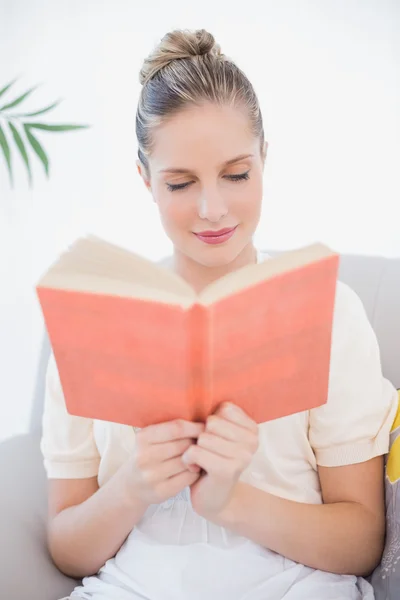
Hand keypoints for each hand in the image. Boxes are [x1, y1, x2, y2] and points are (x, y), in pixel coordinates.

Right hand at [120, 419, 204, 509]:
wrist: (131, 486)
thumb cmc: (148, 455)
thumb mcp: (151, 438)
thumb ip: (171, 429)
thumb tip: (204, 422)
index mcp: (143, 438)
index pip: (177, 428)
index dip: (195, 427)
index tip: (205, 428)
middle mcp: (145, 456)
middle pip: (184, 445)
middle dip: (197, 443)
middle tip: (204, 444)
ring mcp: (152, 476)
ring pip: (187, 462)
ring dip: (197, 459)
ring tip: (198, 457)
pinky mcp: (160, 491)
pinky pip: (188, 478)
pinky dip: (195, 472)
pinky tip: (193, 470)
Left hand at [182, 402, 258, 519]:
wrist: (214, 497)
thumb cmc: (212, 458)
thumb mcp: (220, 434)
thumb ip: (219, 416)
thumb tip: (200, 390)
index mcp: (253, 429)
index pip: (225, 408)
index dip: (212, 421)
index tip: (216, 437)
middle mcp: (252, 442)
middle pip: (213, 422)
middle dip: (202, 435)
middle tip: (208, 451)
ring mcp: (242, 457)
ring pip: (203, 437)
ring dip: (194, 449)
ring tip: (202, 460)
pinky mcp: (226, 470)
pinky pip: (195, 451)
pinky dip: (188, 459)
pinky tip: (195, 468)